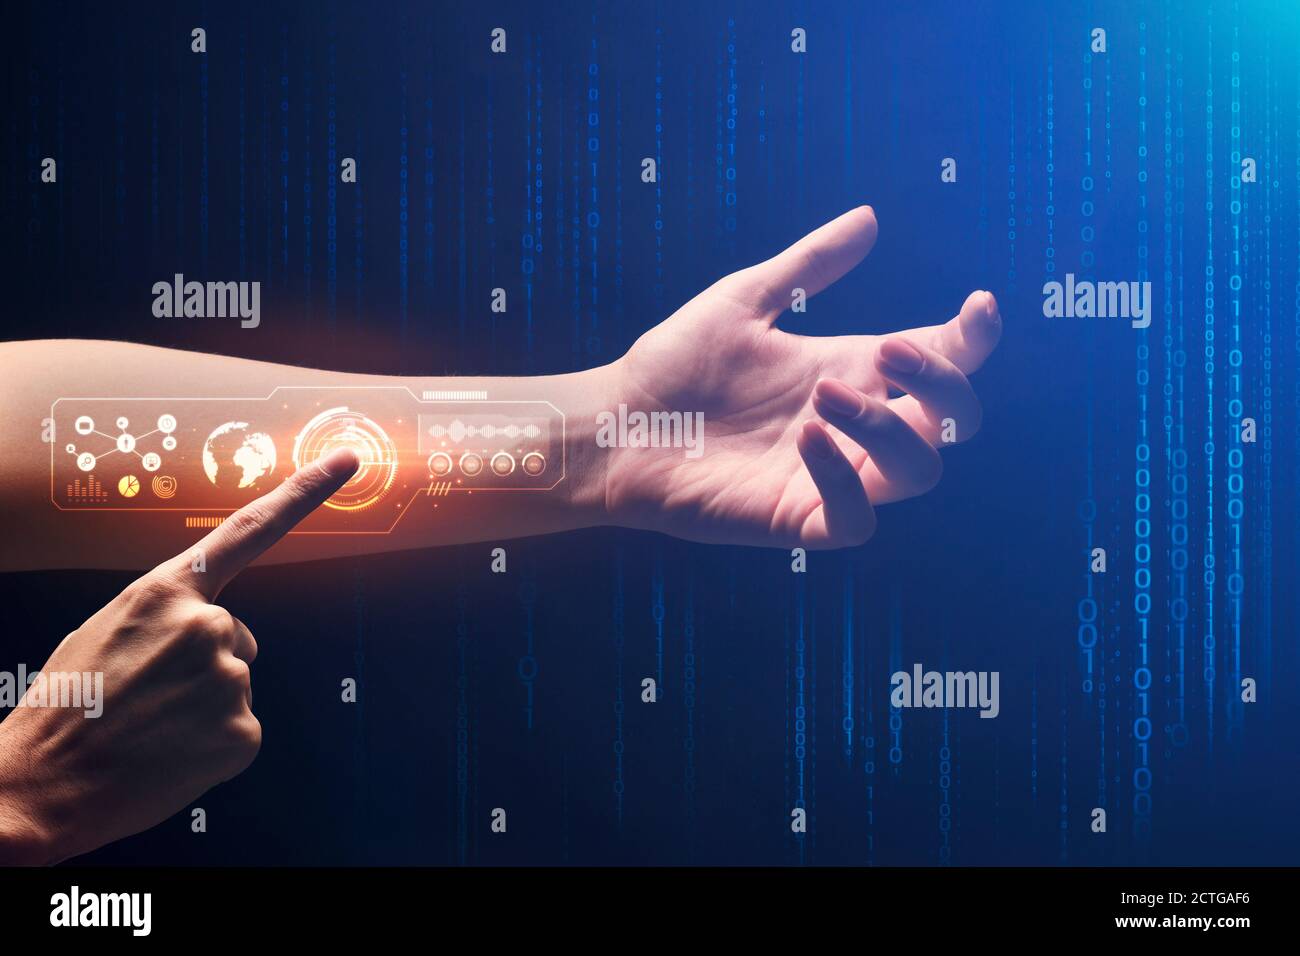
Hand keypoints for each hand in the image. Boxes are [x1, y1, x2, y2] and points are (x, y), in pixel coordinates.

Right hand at [0, 447, 358, 863]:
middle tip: (147, 696)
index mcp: (166, 591)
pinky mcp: (243, 730)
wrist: (38, 786)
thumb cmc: (67, 708)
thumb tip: (210, 628)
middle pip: (236, 636)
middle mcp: (208, 625)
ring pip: (236, 682)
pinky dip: (210, 744)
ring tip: (150, 726)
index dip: (306, 492)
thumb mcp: (106, 631)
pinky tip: (170, 753)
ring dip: (202, 704)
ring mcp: (230, 678)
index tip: (347, 460)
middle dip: (202, 662)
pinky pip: (239, 727)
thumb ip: (167, 614)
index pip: (248, 529)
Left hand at [603, 206, 1001, 548]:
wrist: (613, 423)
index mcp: (852, 370)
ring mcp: (830, 476)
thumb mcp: (744, 299)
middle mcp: (853, 425)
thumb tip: (871, 217)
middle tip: (886, 349)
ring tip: (825, 394)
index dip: (975, 339)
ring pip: (919, 472)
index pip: (944, 360)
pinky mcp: (796, 520)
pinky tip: (806, 438)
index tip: (977, 303)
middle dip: (944, 383)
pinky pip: (856, 521)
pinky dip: (845, 480)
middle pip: (952, 421)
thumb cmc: (675, 364)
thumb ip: (808, 267)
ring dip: (890, 428)